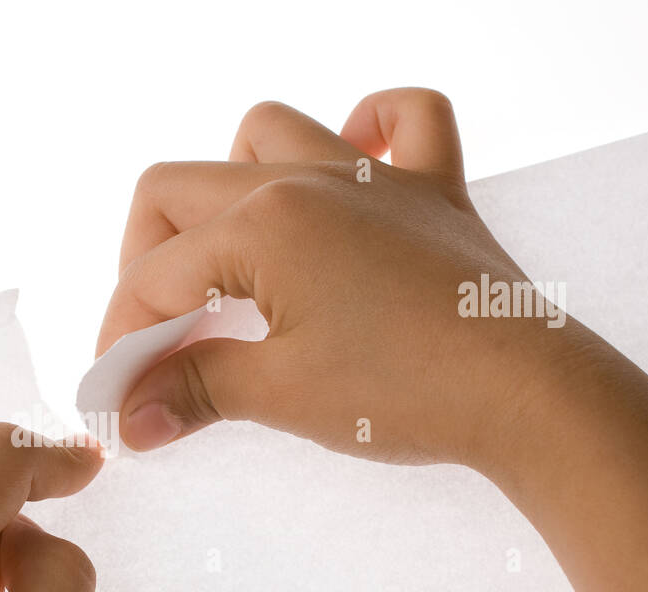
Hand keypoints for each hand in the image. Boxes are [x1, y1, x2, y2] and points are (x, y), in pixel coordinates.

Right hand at [99, 90, 647, 591]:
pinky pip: (404, 118)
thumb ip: (192, 390)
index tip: (116, 392)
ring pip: (267, 131)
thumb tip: (128, 417)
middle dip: (144, 264)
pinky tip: (351, 169)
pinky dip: (370, 128)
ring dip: (228, 183)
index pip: (153, 277)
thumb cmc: (406, 392)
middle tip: (156, 336)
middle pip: (176, 189)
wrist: (531, 399)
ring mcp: (373, 178)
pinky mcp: (432, 191)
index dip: (120, 337)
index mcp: (262, 224)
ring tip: (229, 255)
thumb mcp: (281, 394)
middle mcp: (308, 180)